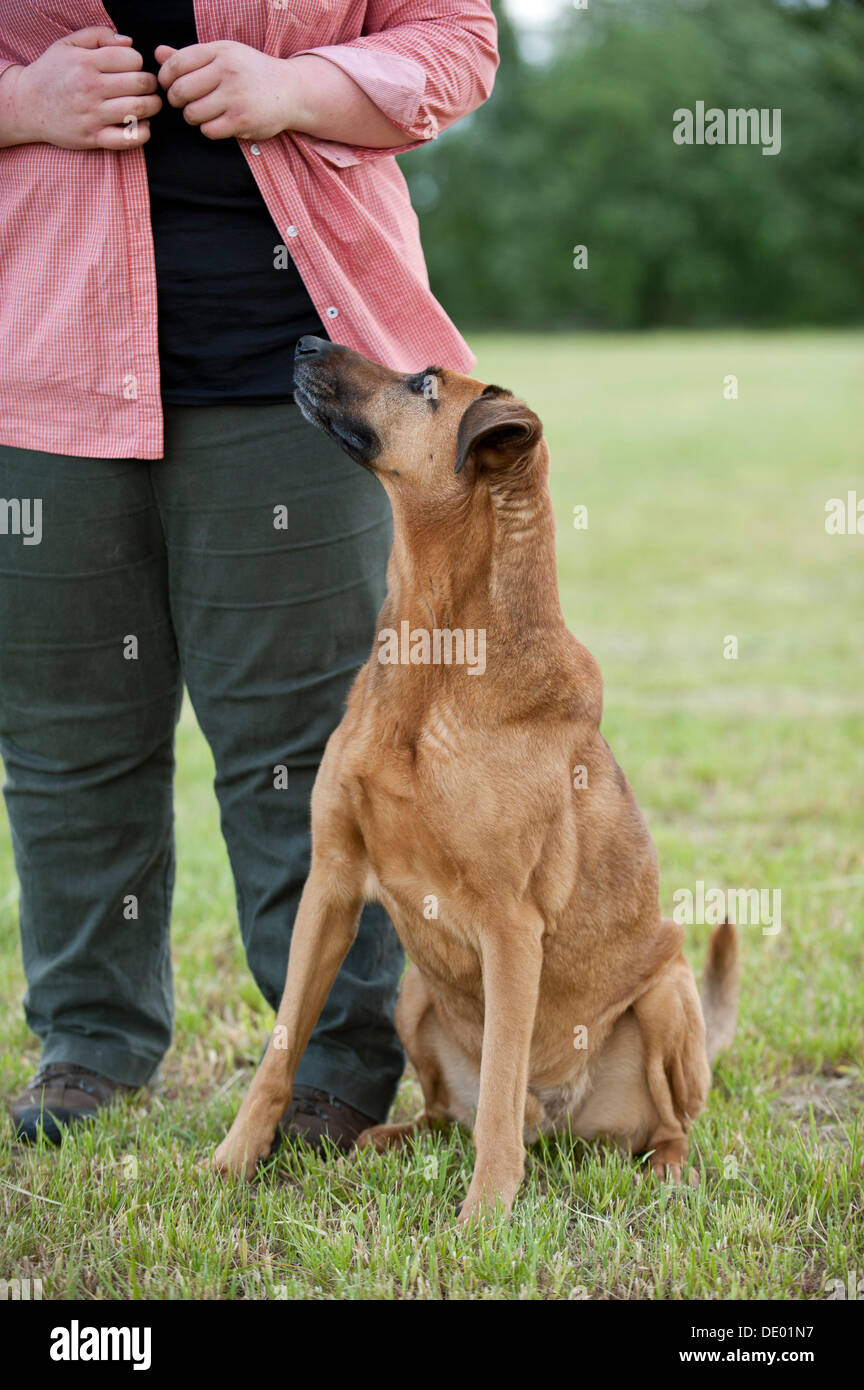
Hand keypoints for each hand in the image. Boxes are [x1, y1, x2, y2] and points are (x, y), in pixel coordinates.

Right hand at [0, 27, 160, 149]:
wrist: (27, 105)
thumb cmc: (52, 73)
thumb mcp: (68, 44)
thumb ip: (98, 35)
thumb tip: (128, 42)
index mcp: (86, 62)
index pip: (132, 58)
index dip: (138, 62)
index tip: (133, 68)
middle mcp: (90, 88)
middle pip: (140, 83)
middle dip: (151, 83)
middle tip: (148, 86)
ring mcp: (92, 115)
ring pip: (139, 109)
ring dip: (152, 106)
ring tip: (149, 104)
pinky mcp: (93, 138)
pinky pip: (129, 139)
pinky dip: (143, 132)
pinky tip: (142, 124)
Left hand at [156, 41, 292, 141]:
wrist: (290, 91)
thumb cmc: (251, 72)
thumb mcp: (224, 56)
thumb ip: (190, 57)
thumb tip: (157, 53)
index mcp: (220, 51)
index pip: (177, 64)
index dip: (165, 78)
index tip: (169, 86)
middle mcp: (227, 71)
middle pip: (180, 91)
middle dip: (177, 101)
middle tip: (184, 103)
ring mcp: (235, 97)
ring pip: (192, 114)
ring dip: (192, 117)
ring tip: (203, 113)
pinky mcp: (242, 121)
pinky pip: (208, 130)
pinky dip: (208, 129)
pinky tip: (217, 123)